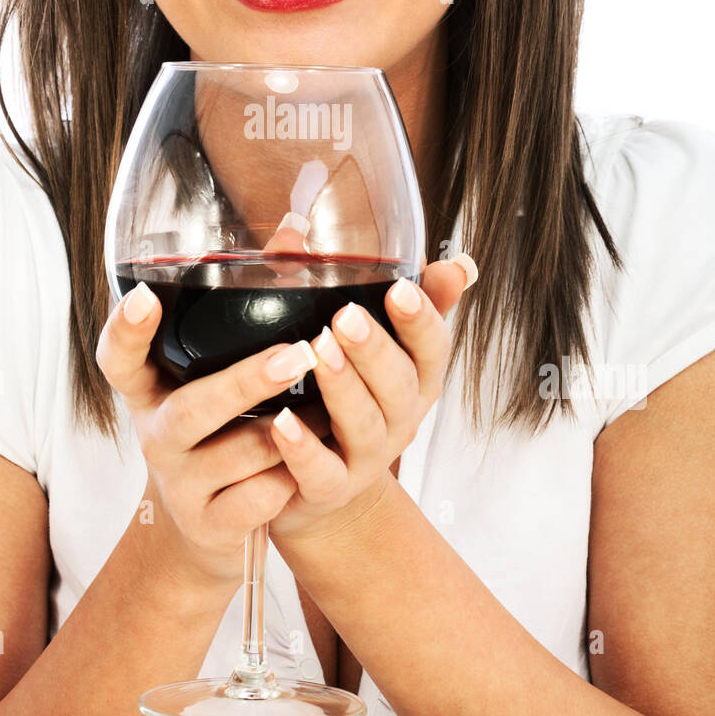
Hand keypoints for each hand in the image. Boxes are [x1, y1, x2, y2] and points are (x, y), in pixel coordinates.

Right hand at [95, 288, 329, 589]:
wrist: (212, 530)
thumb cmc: (221, 432)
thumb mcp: (217, 379)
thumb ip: (246, 316)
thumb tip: (293, 233)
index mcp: (152, 392)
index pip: (119, 360)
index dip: (126, 331)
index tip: (143, 296)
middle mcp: (157, 436)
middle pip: (189, 411)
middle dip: (247, 382)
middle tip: (300, 355)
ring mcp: (180, 485)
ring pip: (238, 456)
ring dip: (291, 433)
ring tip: (331, 408)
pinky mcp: (210, 526)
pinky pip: (258, 500)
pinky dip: (290, 481)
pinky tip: (310, 465)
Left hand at [267, 254, 477, 545]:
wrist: (319, 490)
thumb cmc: (335, 398)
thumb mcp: (345, 343)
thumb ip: (323, 287)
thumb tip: (294, 225)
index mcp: (413, 377)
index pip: (434, 346)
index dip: (424, 318)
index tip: (401, 286)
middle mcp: (401, 418)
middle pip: (402, 384)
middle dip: (376, 349)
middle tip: (346, 316)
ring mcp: (367, 457)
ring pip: (366, 425)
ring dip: (343, 388)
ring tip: (317, 352)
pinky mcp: (329, 489)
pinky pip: (321, 472)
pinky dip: (302, 448)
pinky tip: (281, 423)